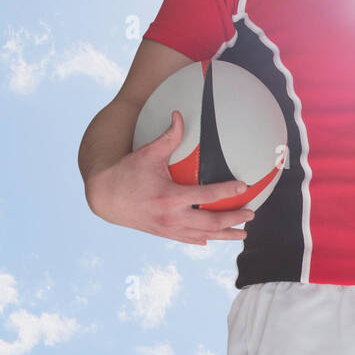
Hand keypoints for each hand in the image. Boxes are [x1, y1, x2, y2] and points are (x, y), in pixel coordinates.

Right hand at [85, 109, 253, 244]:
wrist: (103, 198)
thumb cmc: (126, 172)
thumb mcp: (147, 153)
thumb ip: (168, 137)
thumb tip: (179, 115)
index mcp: (169, 198)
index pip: (206, 197)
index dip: (227, 191)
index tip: (244, 187)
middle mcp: (170, 217)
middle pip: (210, 223)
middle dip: (233, 220)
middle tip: (251, 214)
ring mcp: (167, 229)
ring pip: (202, 236)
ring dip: (224, 235)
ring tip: (242, 235)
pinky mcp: (162, 233)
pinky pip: (187, 239)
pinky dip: (202, 239)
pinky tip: (211, 239)